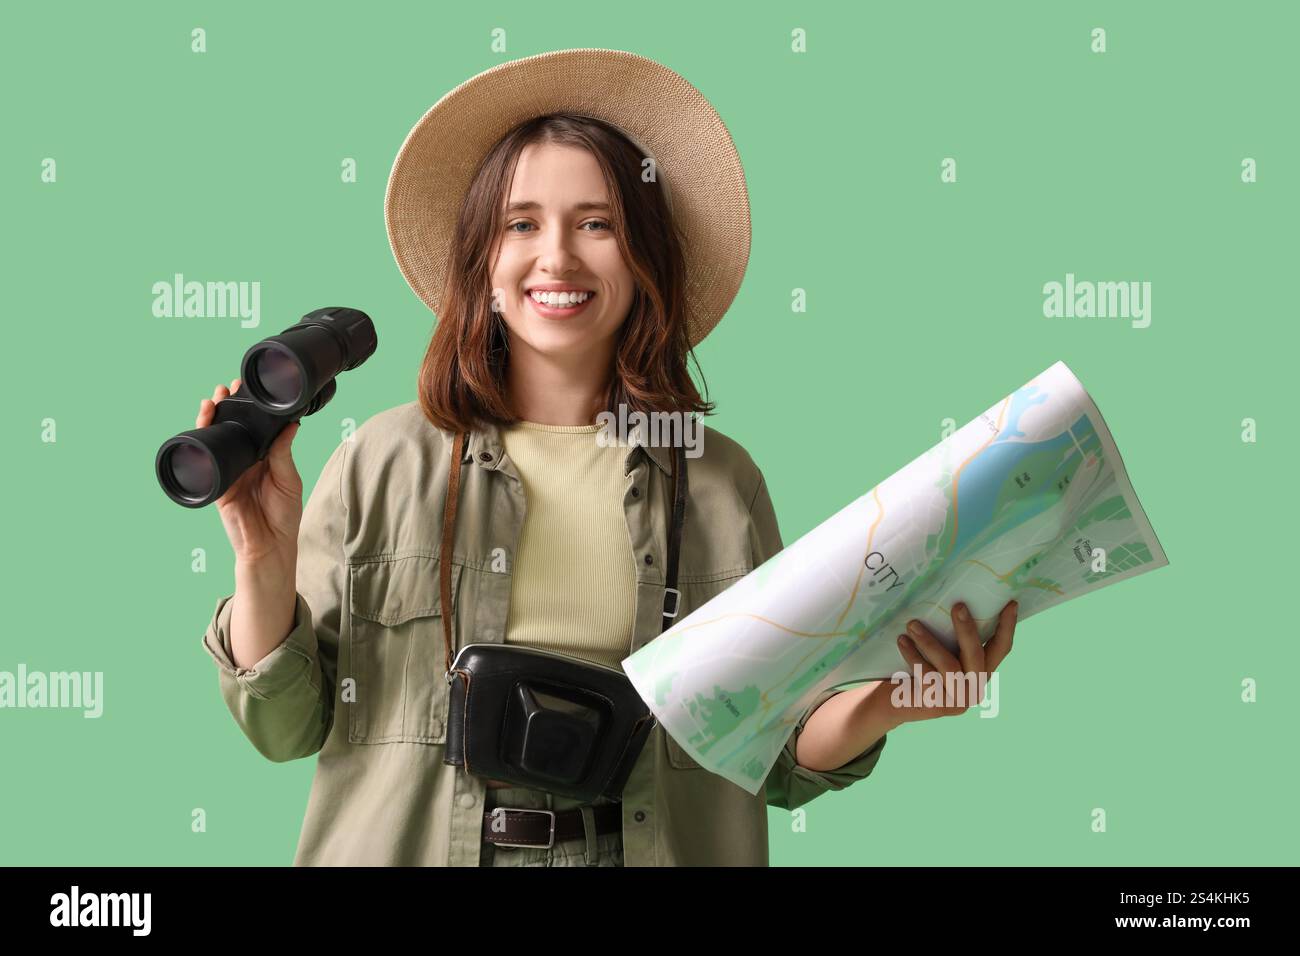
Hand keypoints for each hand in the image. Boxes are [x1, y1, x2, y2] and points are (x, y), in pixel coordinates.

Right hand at [196, 378, 303, 566]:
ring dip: (211, 419)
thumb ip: (284, 453)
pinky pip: (206, 459)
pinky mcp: (217, 483)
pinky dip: (202, 442)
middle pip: (232, 428)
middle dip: (226, 407)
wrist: (269, 545)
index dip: (249, 409)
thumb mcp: (289, 480)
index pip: (254, 427)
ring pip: (216, 439)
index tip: (246, 390)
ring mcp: (229, 470)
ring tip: (212, 401)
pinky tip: (202, 426)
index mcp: (265, 457)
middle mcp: (245, 460)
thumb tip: (292, 425)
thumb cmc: (284, 516)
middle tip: (226, 389)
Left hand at [886, 599, 1016, 722]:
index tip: (1011, 603)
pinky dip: (913, 656)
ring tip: (912, 624)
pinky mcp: (937, 705)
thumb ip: (950, 638)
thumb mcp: (938, 652)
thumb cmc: (916, 669)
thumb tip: (954, 599)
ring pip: (949, 665)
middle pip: (976, 655)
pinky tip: (902, 641)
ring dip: (929, 642)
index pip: (1000, 649)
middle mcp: (974, 687)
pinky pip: (927, 675)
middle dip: (968, 629)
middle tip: (958, 606)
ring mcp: (958, 699)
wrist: (890, 702)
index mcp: (980, 672)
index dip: (1007, 627)